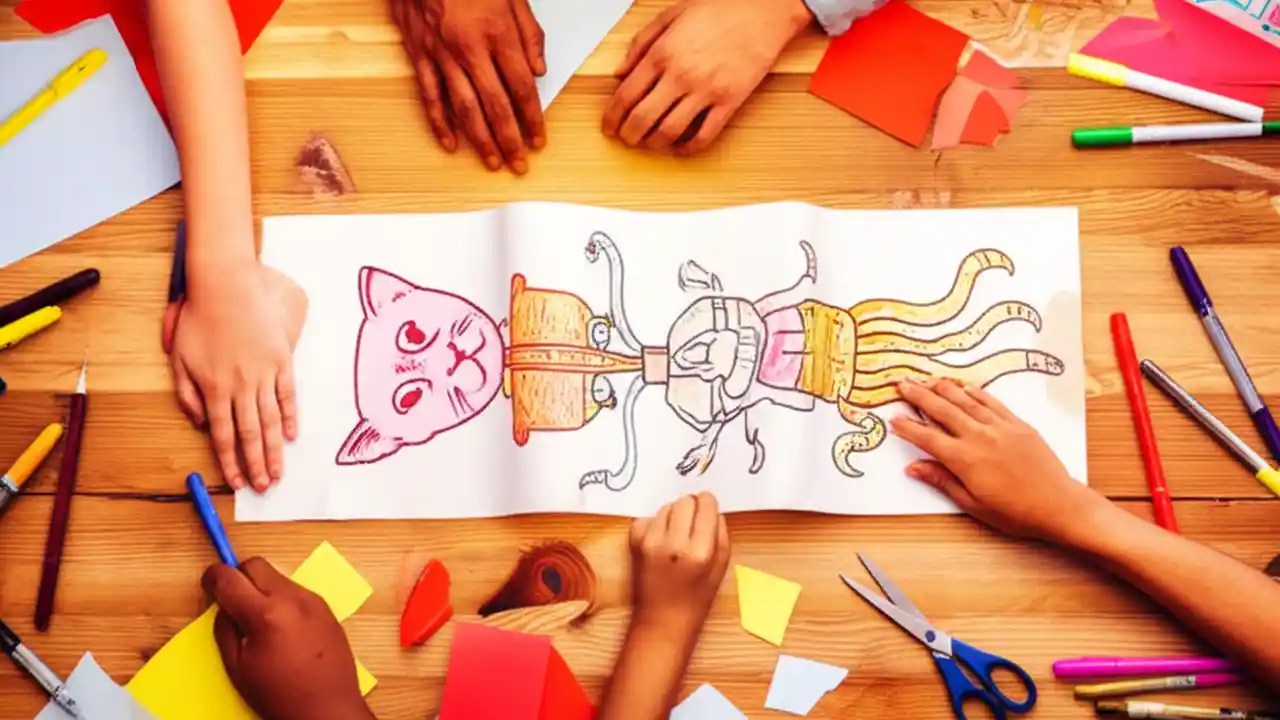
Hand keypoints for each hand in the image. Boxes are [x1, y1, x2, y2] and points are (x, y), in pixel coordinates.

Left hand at [169, 264, 307, 491]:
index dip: (231, 462)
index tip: (238, 481)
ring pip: (271, 421)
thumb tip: (199, 423)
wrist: (226, 285)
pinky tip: (291, 435)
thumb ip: (186, 394)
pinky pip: (287, 395)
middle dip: (257, 464)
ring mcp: (264, 374)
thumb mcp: (179, 358)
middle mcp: (241, 387)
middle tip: (265, 486)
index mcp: (214, 389)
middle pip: (251, 435)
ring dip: (274, 450)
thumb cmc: (199, 318)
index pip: (224, 436)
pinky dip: (290, 417)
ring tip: (279, 472)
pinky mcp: (281, 360)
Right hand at [203, 560, 372, 719]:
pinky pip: (296, 591)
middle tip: (233, 603)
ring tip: (260, 623)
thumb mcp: (236, 667)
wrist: (327, 708)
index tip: (208, 583)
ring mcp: (314, 601)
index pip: (230, 577)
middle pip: (256, 565)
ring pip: (278, 576)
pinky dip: (282, 600)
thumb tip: (224, 605)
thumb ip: (225, 629)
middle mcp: (293, 599)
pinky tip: (282, 628)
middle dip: (239, 577)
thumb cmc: (280, 695)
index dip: (213, 577)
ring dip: (262, 589)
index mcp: (266, 614)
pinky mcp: (326, 607)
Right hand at [391, 0, 545, 173]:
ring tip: (491, 162)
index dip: (532, 118)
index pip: (522, 87)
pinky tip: (450, 143)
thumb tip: (540, 71)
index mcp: (497, 33)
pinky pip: (430, 95)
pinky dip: (439, 122)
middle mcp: (470, 48)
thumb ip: (529, 33)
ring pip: (464, 107)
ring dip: (480, 140)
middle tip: (519, 165)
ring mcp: (441, 53)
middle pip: (495, 106)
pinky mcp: (418, 53)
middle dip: (510, 140)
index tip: (539, 140)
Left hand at [603, 0, 811, 153]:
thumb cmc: (720, 9)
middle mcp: (680, 75)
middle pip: (642, 119)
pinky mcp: (729, 101)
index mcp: (662, 53)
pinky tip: (681, 148)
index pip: (626, 95)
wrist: (763, 10)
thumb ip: (641, 44)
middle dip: (628, 135)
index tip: (608, 126)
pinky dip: (689, 148)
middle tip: (626, 139)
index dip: (612, 117)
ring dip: (654, 144)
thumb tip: (619, 73)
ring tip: (649, 144)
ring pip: (669, 131)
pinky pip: (705, 135)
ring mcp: (706, 90)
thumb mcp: (671, 15)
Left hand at [629, 493, 730, 639]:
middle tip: (692, 525)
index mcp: (700, 551)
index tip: (707, 510)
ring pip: (666, 506)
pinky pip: (648, 518)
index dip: (708, 505)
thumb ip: (721, 534)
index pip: (706, 504)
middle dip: (691, 508)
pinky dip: (655, 524)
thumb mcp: (721, 568)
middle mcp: (674, 543)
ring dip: (674, 515)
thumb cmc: (696, 598)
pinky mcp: (634, 542)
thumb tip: (713, 509)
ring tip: (677, 537)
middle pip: (685, 501)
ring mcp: (651, 542)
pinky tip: (661, 542)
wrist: (662, 620)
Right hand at [891, 378, 1110, 544]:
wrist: (1058, 505)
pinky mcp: (1018, 425)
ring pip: (965, 401)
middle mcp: (979, 438)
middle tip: (903, 385)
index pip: (927, 438)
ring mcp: (1000, 428)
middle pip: (942, 410)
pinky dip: (976, 393)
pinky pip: (992, 403)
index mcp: (964, 460)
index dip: (908, 427)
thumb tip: (914, 467)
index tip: (894, 419)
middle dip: (919, 397)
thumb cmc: (1016, 512)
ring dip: (944, 388)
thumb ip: (942, 480)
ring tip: (927, 379)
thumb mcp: (973, 503)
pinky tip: (965, 387)